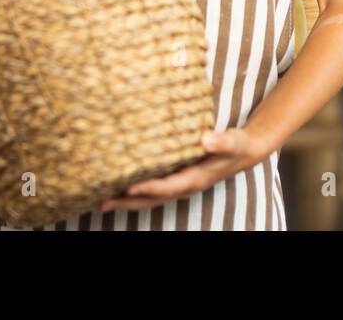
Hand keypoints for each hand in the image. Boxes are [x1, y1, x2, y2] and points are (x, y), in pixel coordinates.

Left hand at [98, 128, 270, 212]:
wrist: (242, 152)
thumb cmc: (237, 145)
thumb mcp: (234, 142)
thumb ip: (222, 142)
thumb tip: (207, 139)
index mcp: (195, 179)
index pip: (168, 187)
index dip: (149, 189)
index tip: (129, 188)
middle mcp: (183, 186)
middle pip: (152, 199)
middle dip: (127, 203)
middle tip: (101, 202)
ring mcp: (178, 184)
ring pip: (148, 197)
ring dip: (125, 200)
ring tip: (99, 198)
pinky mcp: (174, 178)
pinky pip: (151, 188)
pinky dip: (133, 190)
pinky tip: (116, 184)